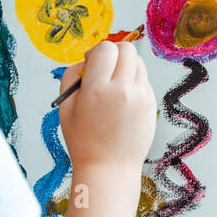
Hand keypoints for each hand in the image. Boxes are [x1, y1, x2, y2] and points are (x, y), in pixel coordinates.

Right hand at [57, 40, 155, 172]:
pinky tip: (123, 100)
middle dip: (114, 53)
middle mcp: (122, 90)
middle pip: (126, 49)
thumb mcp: (65, 107)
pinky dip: (134, 82)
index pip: (105, 49)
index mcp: (96, 89)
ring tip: (115, 85)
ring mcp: (140, 97)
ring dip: (125, 66)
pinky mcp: (151, 104)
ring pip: (138, 62)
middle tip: (105, 67)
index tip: (91, 62)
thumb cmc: (83, 139)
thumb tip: (86, 59)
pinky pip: (144, 80)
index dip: (96, 52)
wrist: (109, 167)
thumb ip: (72, 76)